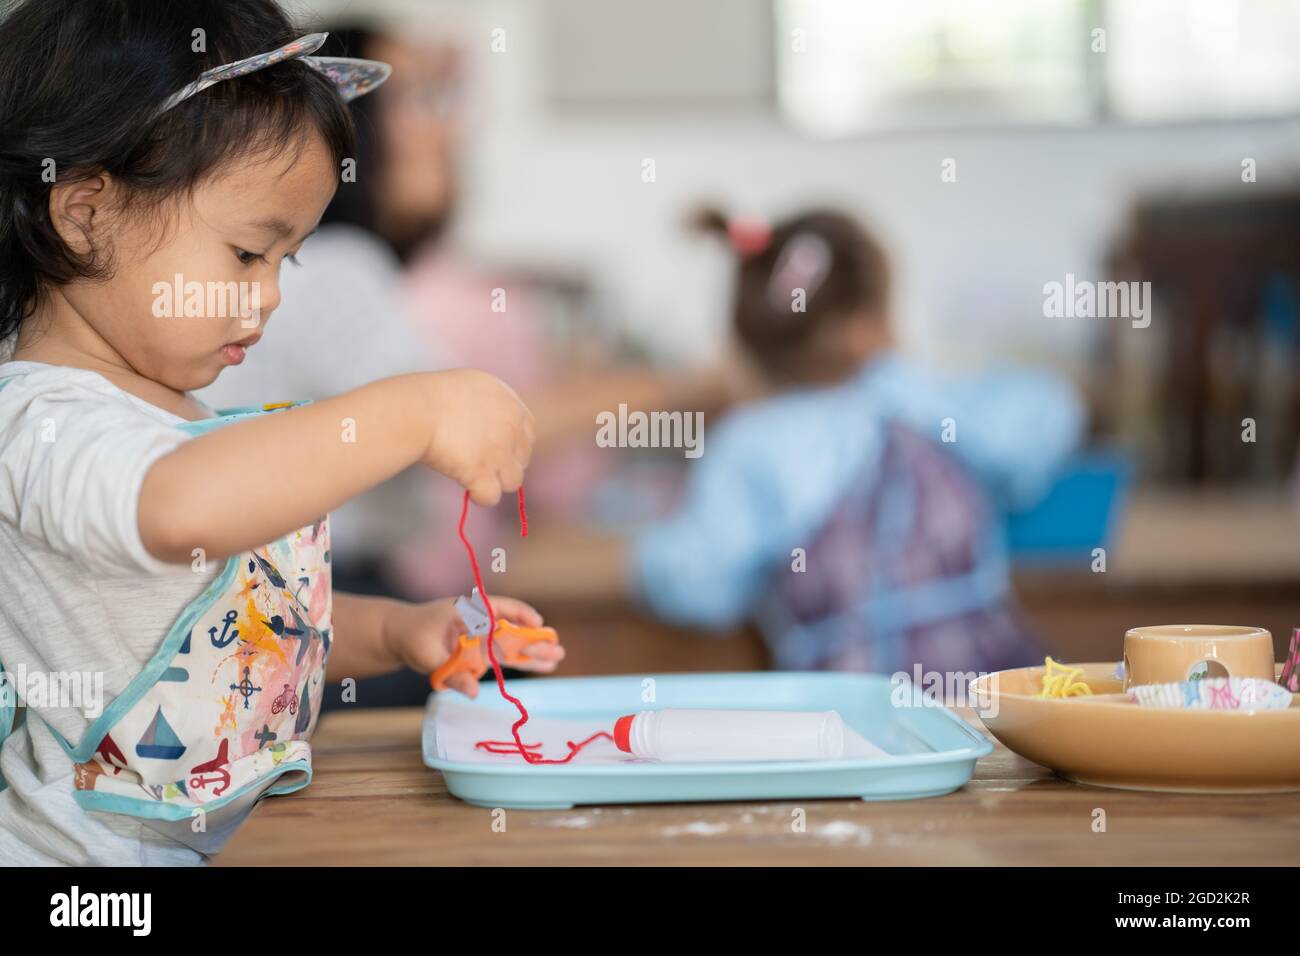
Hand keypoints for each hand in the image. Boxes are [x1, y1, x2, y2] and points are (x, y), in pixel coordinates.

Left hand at [383, 595, 564, 697]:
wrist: (401, 635)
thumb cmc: (413, 637)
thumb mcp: (427, 657)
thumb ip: (452, 675)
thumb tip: (475, 693)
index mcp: (468, 611)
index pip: (499, 608)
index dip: (520, 613)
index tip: (536, 622)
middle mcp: (481, 621)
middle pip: (512, 629)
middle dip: (535, 638)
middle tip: (557, 649)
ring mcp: (483, 636)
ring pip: (513, 643)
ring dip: (534, 651)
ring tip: (557, 657)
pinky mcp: (482, 650)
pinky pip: (506, 655)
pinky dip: (523, 660)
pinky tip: (543, 666)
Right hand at [420, 369, 534, 504]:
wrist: (417, 408)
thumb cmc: (430, 396)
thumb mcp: (470, 388)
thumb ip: (486, 407)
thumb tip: (484, 427)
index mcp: (509, 403)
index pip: (527, 433)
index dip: (514, 446)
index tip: (496, 451)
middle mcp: (512, 427)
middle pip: (522, 459)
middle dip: (504, 464)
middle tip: (480, 464)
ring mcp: (500, 452)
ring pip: (513, 481)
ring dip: (495, 482)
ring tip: (473, 479)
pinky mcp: (483, 472)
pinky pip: (491, 497)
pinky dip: (480, 497)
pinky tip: (468, 490)